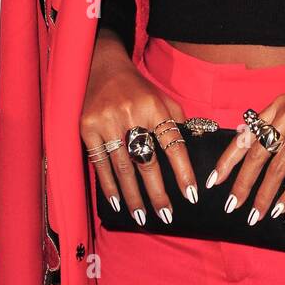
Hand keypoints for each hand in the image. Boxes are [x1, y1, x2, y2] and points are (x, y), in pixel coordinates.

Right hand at [80, 34, 198, 225]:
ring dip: (133, 197)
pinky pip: (100, 164)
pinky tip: (117, 204)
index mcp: (154, 106)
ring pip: (123, 167)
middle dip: (157, 192)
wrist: (99, 67)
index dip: (183, 171)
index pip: (173, 144)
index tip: (191, 195)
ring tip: (142, 218)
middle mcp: (130, 114)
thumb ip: (179, 121)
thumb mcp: (162, 98)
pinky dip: (109, 187)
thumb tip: (198, 147)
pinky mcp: (87, 128)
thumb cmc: (137, 88)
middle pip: (146, 161)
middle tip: (166, 216)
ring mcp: (106, 122)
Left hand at [207, 79, 284, 223]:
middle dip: (243, 183)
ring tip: (255, 215)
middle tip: (231, 205)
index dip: (228, 160)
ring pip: (278, 168)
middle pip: (258, 154)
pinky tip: (280, 208)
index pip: (246, 135)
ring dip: (264, 195)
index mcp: (278, 106)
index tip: (213, 181)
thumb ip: (270, 121)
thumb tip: (241, 136)